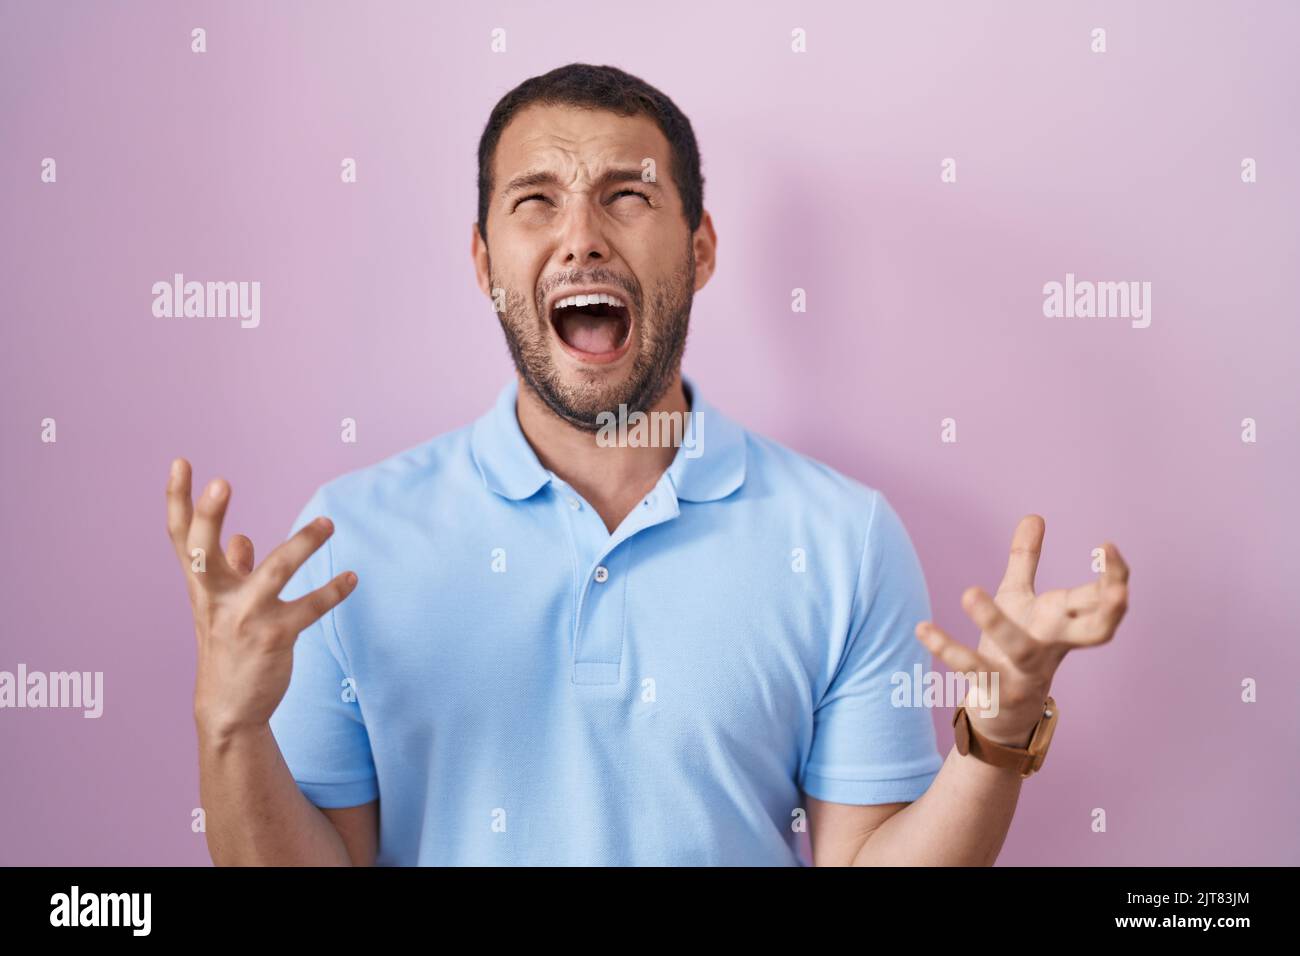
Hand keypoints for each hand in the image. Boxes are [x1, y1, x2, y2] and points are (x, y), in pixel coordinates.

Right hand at [165, 458, 358, 738]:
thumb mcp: (223, 607)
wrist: (230, 709)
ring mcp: (245, 618)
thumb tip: (244, 539)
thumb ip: (234, 569)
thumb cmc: (228, 649)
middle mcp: (216, 598)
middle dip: (209, 516)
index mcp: (203, 585)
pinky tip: (351, 579)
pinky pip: (309, 608)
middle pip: (203, 550)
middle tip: (221, 481)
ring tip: (328, 523)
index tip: (181, 462)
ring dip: (303, 544)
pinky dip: (333, 591)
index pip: (181, 536)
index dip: (178, 499)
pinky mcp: (275, 637)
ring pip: (274, 571)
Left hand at [914, 515, 1128, 747]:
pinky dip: (946, 649)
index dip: (1113, 576)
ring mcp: (1026, 671)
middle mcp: (1052, 646)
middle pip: (1094, 632)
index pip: (1101, 599)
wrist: (1003, 713)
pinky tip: (921, 628)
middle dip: (1109, 610)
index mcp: (1062, 622)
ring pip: (1020, 648)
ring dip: (995, 622)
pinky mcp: (995, 689)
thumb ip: (1025, 559)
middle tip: (1118, 589)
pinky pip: (972, 669)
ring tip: (968, 593)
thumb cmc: (1017, 645)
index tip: (1109, 547)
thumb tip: (1034, 516)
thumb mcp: (1020, 599)